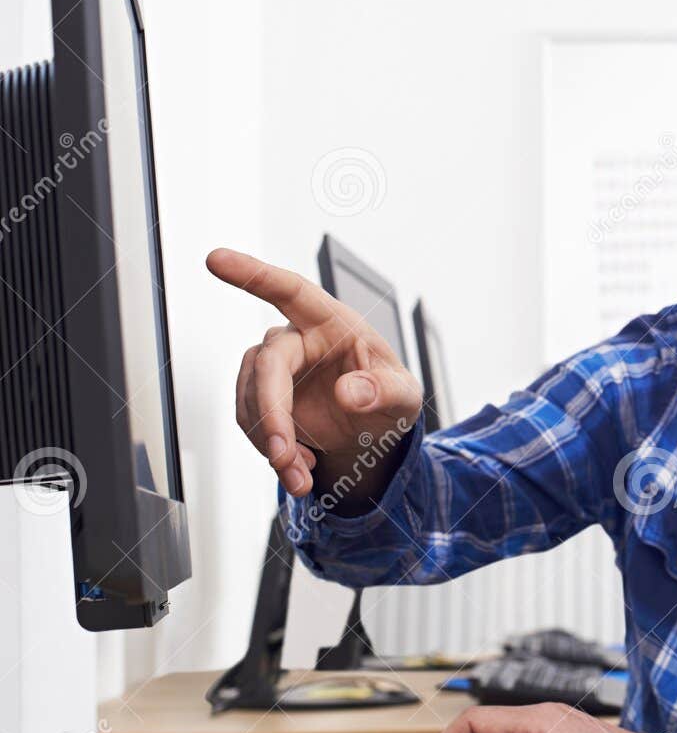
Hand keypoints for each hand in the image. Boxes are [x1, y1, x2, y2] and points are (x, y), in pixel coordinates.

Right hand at [207, 247, 422, 497]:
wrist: (372, 431)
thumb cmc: (389, 397)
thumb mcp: (405, 398)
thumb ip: (385, 391)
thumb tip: (350, 391)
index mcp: (334, 323)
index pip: (292, 291)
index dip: (254, 275)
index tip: (216, 259)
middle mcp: (297, 339)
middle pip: (267, 364)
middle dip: (272, 414)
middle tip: (284, 456)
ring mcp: (274, 368)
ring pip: (251, 400)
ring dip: (273, 444)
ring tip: (304, 473)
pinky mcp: (260, 396)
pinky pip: (250, 422)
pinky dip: (271, 452)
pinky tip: (299, 467)